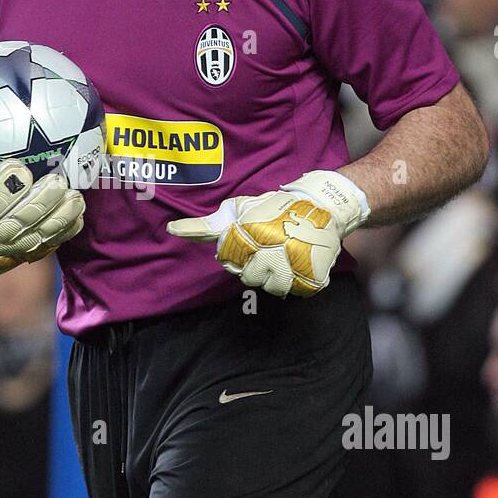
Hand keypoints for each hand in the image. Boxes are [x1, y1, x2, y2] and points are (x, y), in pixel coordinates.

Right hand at [0, 128, 84, 285]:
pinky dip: (63, 233)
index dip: (2, 190)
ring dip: (58, 218)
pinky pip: (45, 247)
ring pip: (35, 237)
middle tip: (57, 180)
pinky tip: (77, 216)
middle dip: (39, 203)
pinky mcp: (19, 260)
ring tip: (75, 197)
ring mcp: (5, 255)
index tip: (18, 168)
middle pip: (16, 224)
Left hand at [167, 169, 368, 297]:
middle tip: (267, 248)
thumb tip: (174, 229)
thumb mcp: (242, 207)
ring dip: (273, 277)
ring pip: (269, 287)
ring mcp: (291, 267)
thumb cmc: (275, 207)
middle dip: (253, 265)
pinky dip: (293, 282)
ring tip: (282, 256)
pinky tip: (295, 264)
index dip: (232, 256)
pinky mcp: (310, 278)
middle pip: (247, 277)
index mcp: (251, 234)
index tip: (241, 249)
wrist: (323, 207)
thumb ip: (211, 223)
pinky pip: (292, 291)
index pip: (227, 259)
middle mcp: (270, 252)